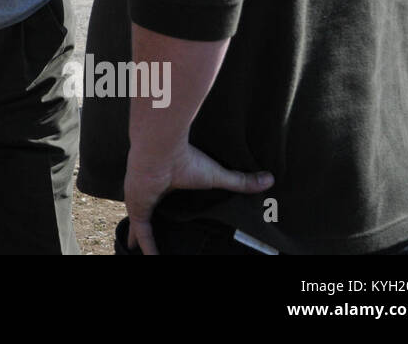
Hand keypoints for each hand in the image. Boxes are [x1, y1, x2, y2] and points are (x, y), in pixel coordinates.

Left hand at [123, 143, 272, 254]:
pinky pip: (141, 232)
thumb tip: (269, 179)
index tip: (167, 214)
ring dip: (143, 239)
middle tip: (154, 239)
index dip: (165, 206)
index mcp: (166, 182)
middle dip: (149, 225)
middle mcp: (150, 191)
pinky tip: (152, 259)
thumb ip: (239, 181)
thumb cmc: (187, 158)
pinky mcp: (137, 207)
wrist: (160, 149)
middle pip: (150, 213)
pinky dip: (146, 246)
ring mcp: (140, 199)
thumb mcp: (216, 175)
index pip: (164, 199)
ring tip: (143, 252)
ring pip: (141, 225)